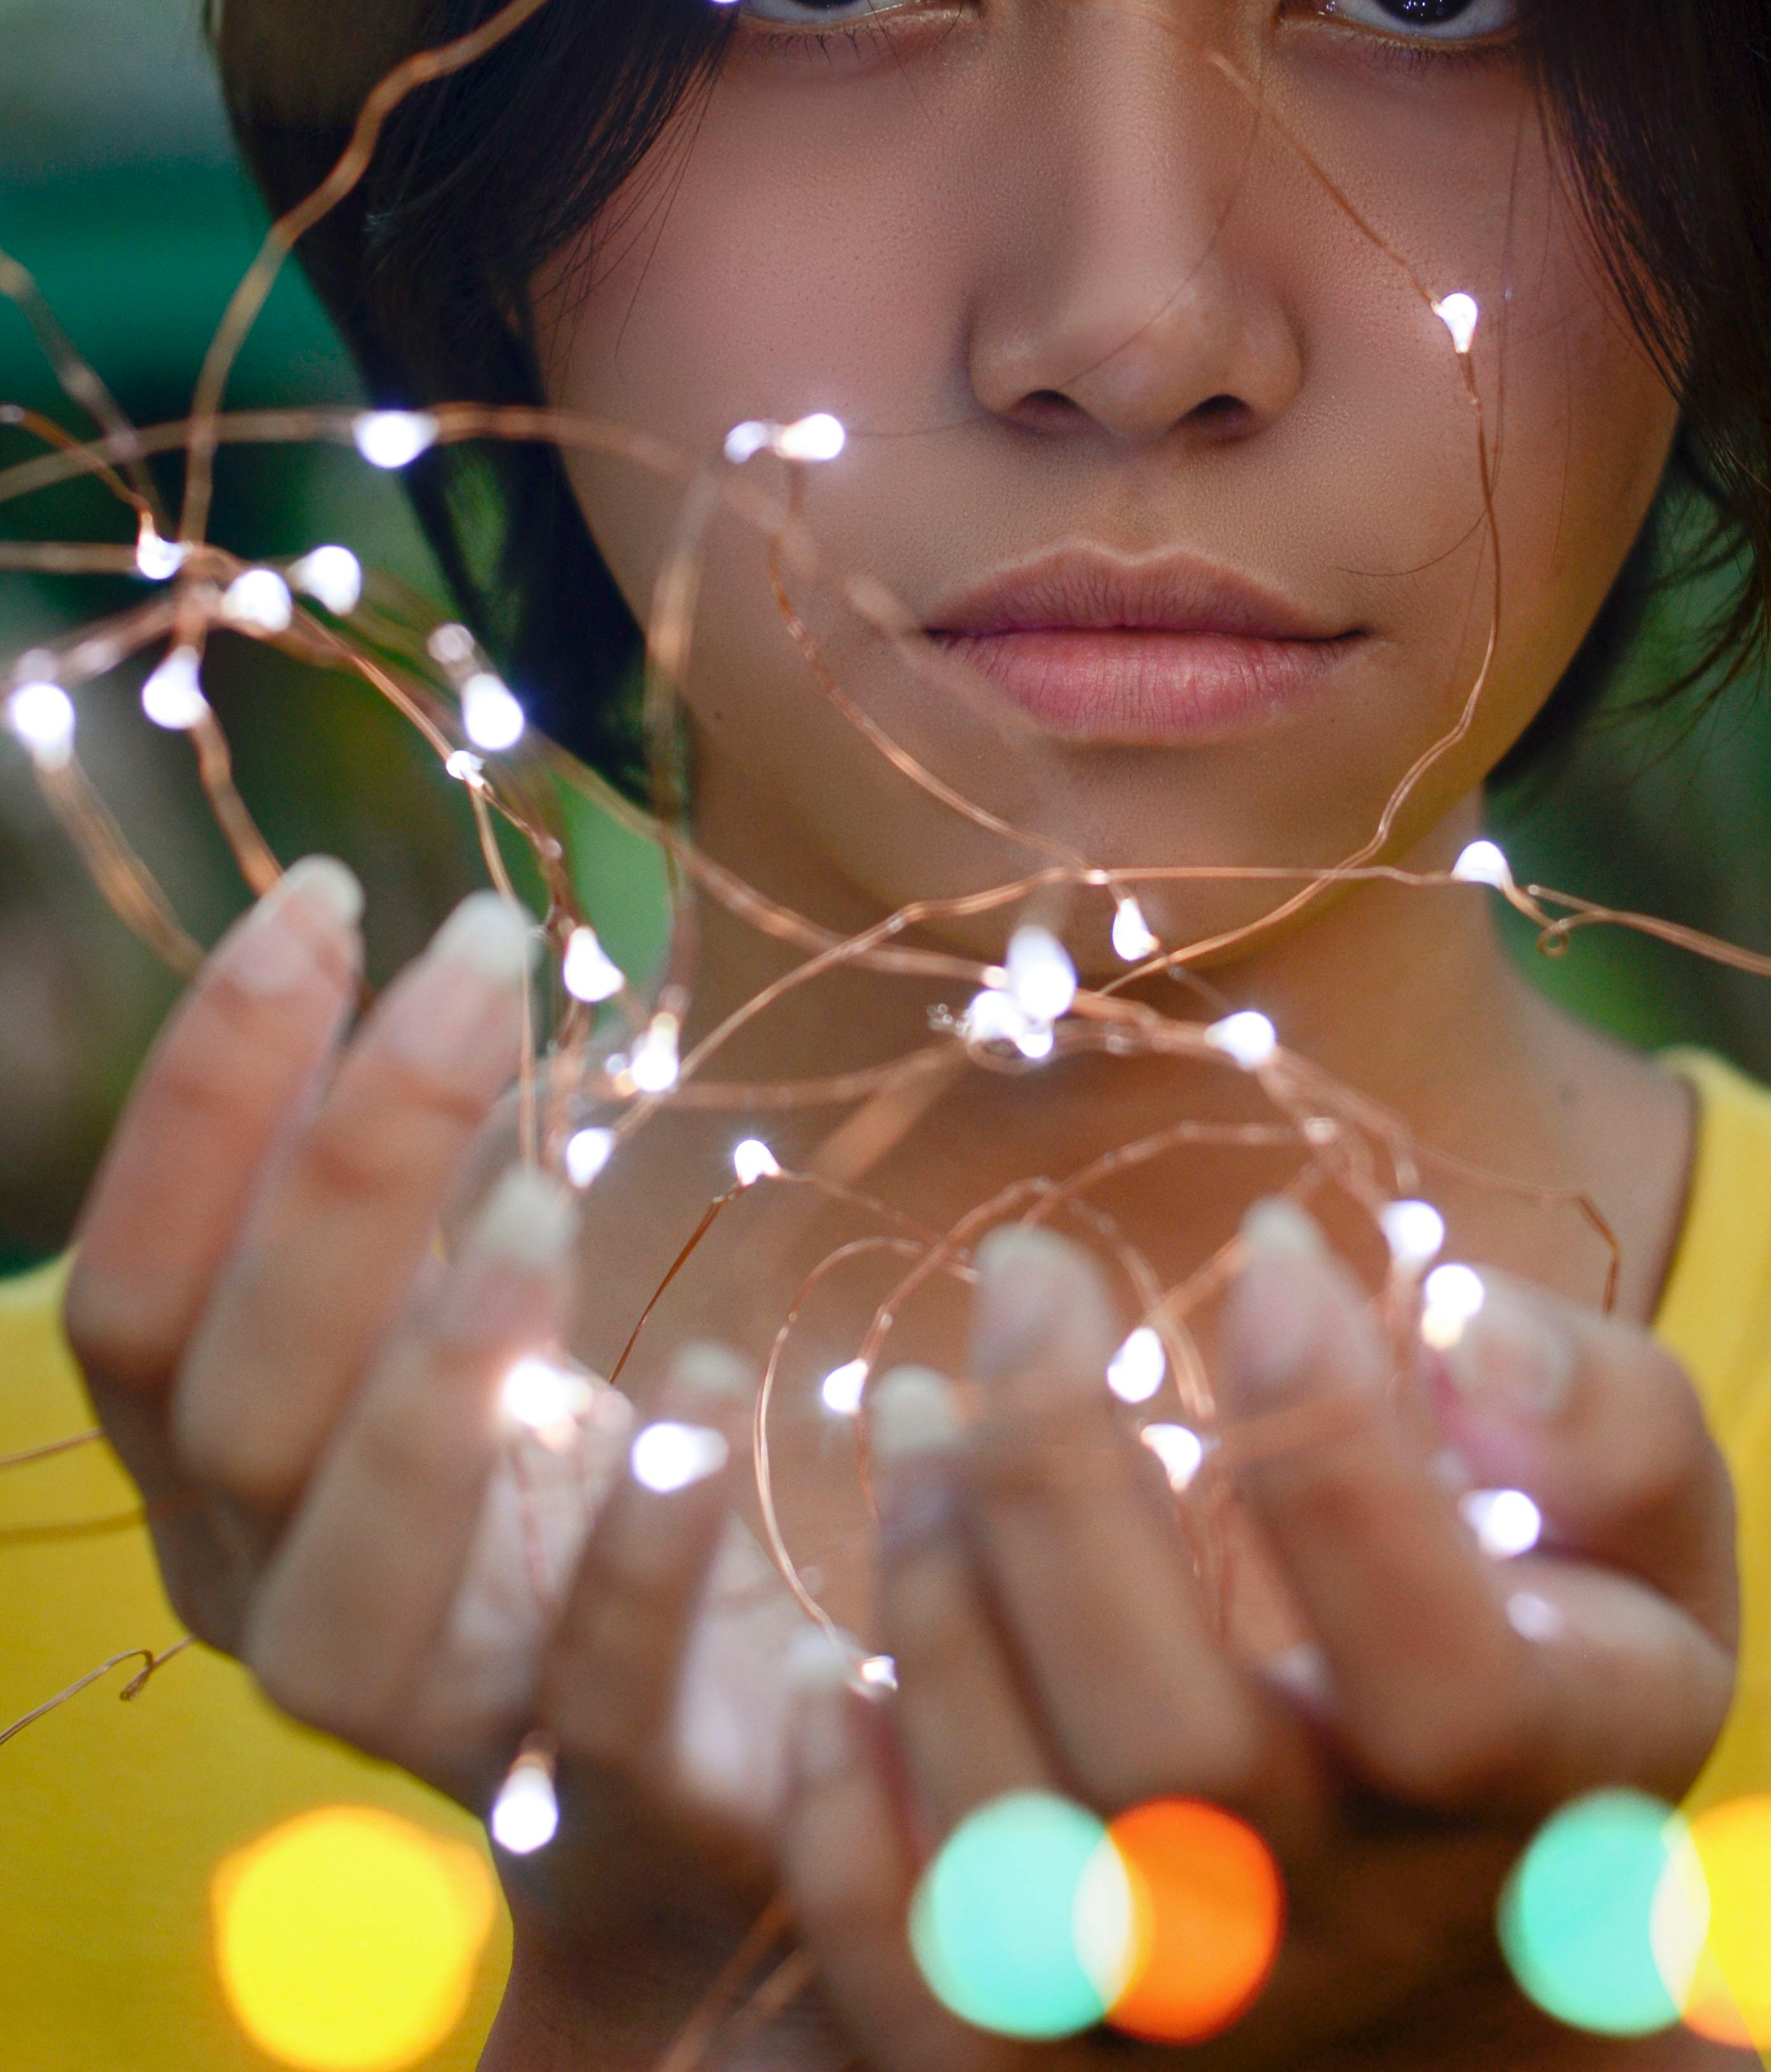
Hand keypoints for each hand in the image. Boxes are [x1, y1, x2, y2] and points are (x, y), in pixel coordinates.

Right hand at [62, 857, 820, 2068]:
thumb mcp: (462, 1305)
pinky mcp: (611, 1796)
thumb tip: (389, 938)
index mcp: (221, 1475)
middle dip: (344, 1167)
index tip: (329, 893)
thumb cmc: (568, 1478)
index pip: (135, 1288)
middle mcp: (273, 1602)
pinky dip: (645, 1542)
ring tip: (544, 1196)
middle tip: (475, 962)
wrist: (716, 1740)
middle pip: (234, 1405)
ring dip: (431, 1378)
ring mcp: (432, 1723)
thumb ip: (406, 1171)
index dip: (209, 1088)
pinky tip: (709, 1377)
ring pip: (347, 1592)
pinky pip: (594, 1701)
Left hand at [771, 1210, 1734, 2068]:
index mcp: (1538, 1794)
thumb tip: (1464, 1329)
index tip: (1267, 1244)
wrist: (1469, 1913)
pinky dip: (839, 1835)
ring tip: (919, 1401)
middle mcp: (1361, 1934)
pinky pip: (914, 1994)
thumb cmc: (1548, 1643)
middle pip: (1175, 1760)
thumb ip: (1602, 1416)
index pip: (1448, 1680)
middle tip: (1030, 1271)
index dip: (1343, 1458)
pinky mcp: (1051, 2063)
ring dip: (937, 1591)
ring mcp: (1199, 2022)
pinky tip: (831, 1668)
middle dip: (1065, 1480)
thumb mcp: (1642, 1527)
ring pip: (1022, 1859)